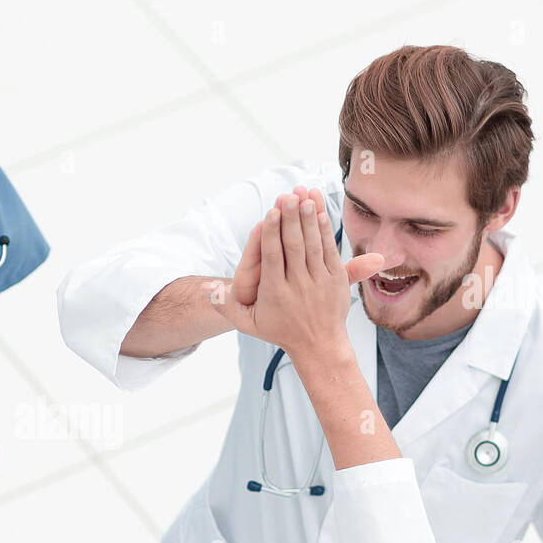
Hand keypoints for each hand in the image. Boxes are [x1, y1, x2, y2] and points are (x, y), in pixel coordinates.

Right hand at [220, 191, 384, 360]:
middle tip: (289, 195)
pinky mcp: (336, 281)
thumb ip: (225, 305)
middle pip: (293, 247)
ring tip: (305, 198)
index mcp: (275, 293)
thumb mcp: (248, 323)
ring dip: (309, 220)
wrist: (318, 346)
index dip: (272, 234)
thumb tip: (205, 288)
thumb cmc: (280, 331)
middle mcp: (298, 286)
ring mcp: (319, 282)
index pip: (273, 257)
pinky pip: (330, 252)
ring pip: (313, 246)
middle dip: (291, 220)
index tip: (270, 212)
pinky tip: (321, 214)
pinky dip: (326, 232)